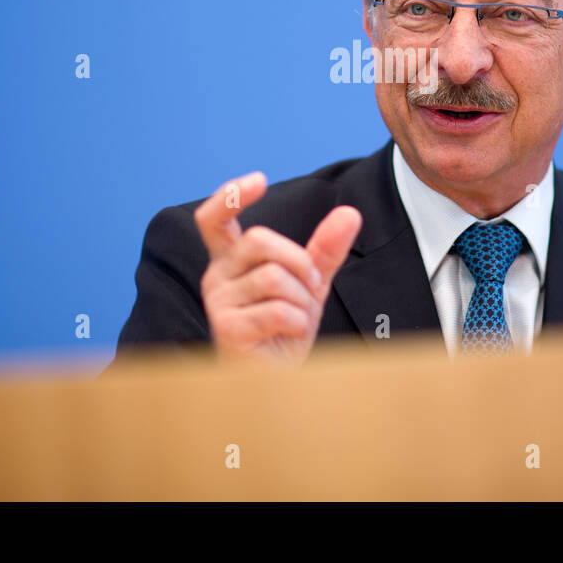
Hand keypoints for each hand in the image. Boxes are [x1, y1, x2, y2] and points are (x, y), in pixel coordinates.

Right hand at [194, 171, 362, 363]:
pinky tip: (293, 334)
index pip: (213, 219)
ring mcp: (218, 305)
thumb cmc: (285, 332)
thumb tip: (349, 212)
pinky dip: (298, 321)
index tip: (259, 180)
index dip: (230, 196)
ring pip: (273, 277)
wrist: (279, 383)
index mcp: (230, 261)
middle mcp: (216, 277)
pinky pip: (276, 310)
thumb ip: (324, 249)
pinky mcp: (228, 330)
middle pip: (259, 240)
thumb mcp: (309, 284)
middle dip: (299, 261)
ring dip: (301, 299)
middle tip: (310, 288)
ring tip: (299, 318)